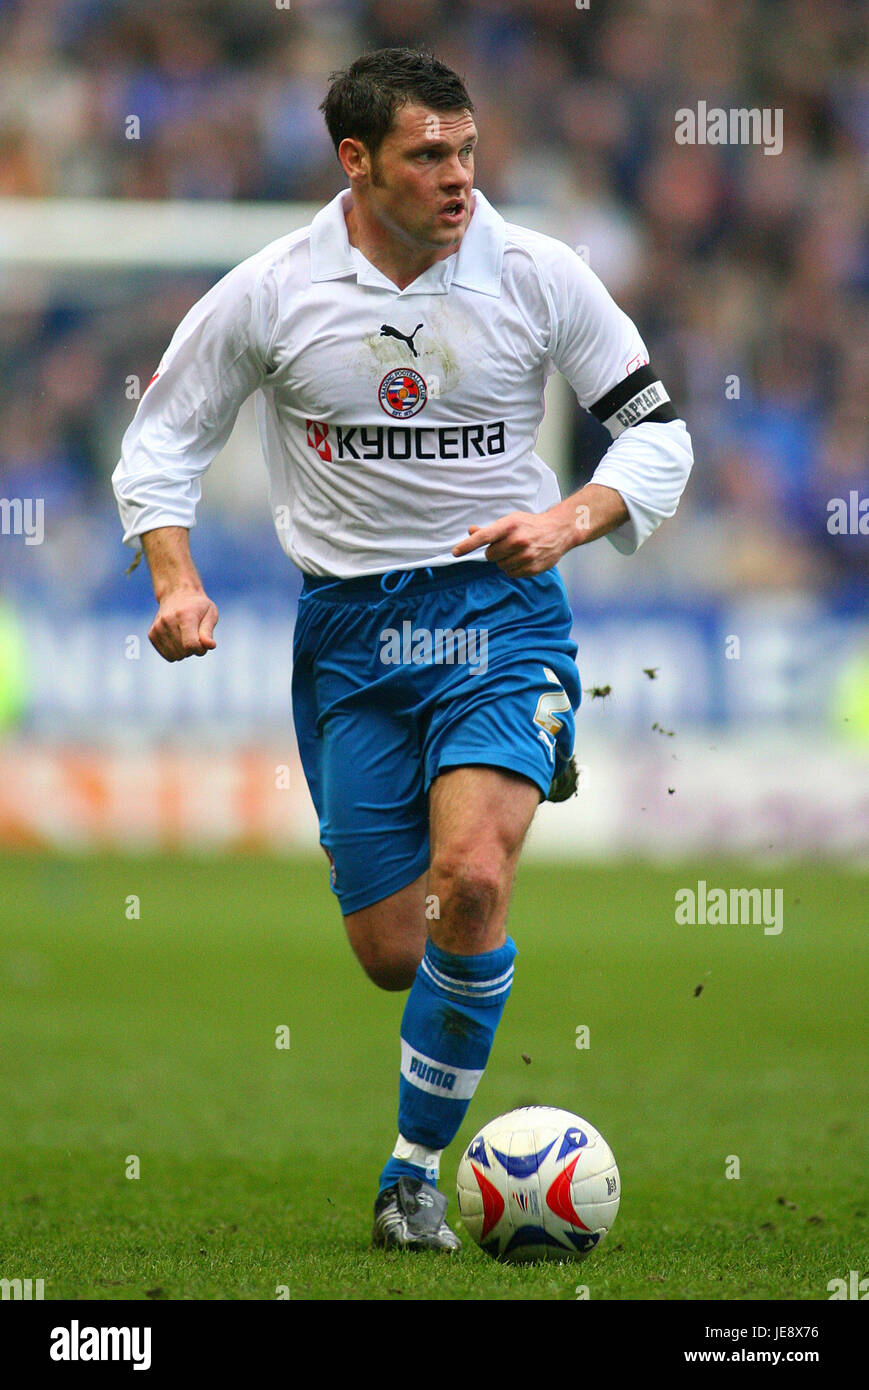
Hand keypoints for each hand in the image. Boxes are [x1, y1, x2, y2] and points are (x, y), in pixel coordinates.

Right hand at [148, 588, 218, 661]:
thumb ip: (208, 631)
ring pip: (175, 656)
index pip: (191, 644)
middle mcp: (168, 621)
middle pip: (184, 652)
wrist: (177, 594)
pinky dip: (176, 652)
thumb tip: (210, 646)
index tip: (205, 642)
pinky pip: (168, 656)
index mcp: (184, 616)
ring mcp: (158, 628)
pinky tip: (178, 640)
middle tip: (196, 636)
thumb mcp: (210, 614)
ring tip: (186, 637)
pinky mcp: (152, 634)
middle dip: (194, 649)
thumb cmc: (198, 607)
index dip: (201, 649)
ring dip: (185, 652)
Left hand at [452, 509, 573, 575]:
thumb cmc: (530, 525)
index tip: (455, 552)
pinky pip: (511, 574)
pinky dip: (514, 568)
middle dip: (494, 552)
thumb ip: (490, 529)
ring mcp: (526, 555)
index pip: (484, 537)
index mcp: (510, 525)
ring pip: (500, 566)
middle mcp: (518, 540)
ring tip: (517, 551)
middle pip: (489, 555)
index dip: (467, 545)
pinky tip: (524, 559)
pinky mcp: (533, 568)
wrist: (558, 530)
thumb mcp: (510, 521)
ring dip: (504, 561)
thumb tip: (471, 531)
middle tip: (506, 545)